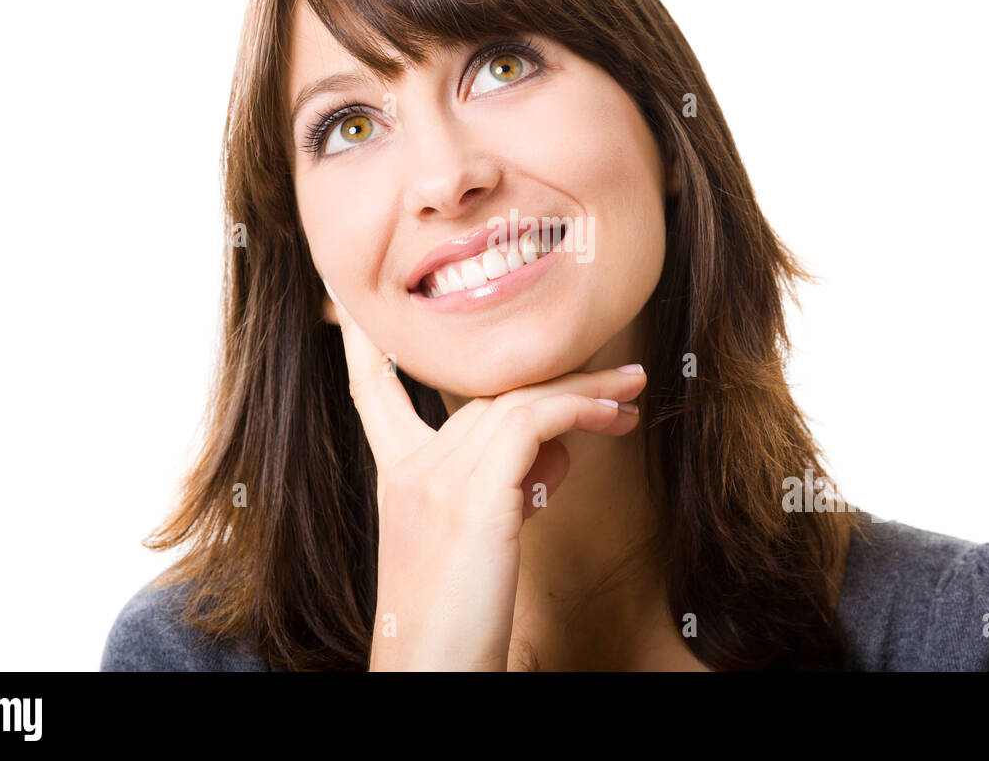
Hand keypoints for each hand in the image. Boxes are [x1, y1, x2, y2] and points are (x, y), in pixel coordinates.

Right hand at [322, 279, 645, 670]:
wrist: (430, 677)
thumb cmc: (451, 626)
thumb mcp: (471, 547)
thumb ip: (502, 491)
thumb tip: (552, 455)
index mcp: (396, 481)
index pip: (374, 393)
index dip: (368, 349)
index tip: (357, 311)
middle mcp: (410, 470)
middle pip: (485, 394)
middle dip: (555, 380)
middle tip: (615, 381)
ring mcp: (437, 479)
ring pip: (516, 399)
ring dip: (584, 391)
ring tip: (631, 395)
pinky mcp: (474, 497)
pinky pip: (534, 421)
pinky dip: (579, 409)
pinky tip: (612, 417)